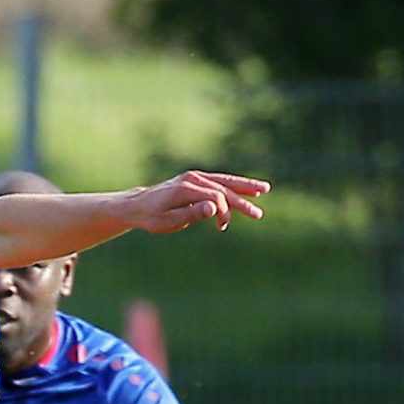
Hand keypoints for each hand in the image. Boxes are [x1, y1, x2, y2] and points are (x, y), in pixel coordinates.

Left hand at [128, 171, 268, 233]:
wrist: (138, 206)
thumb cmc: (152, 218)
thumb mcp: (169, 221)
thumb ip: (192, 214)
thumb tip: (214, 208)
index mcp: (185, 189)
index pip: (215, 197)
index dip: (223, 211)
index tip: (222, 226)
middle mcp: (192, 178)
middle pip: (223, 187)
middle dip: (242, 200)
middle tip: (258, 214)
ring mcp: (194, 176)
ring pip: (224, 181)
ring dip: (245, 186)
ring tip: (265, 190)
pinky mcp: (196, 179)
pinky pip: (219, 181)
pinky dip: (234, 185)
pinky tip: (248, 190)